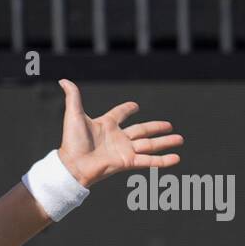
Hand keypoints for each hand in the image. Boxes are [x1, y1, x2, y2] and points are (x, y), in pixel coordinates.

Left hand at [55, 79, 182, 187]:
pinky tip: (176, 158)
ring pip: (150, 144)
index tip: (134, 106)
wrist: (72, 165)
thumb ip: (73, 96)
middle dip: (156, 127)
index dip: (127, 109)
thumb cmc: (71, 142)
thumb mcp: (73, 115)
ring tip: (180, 139)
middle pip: (142, 130)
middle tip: (169, 125)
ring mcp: (124, 151)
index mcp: (106, 125)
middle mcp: (117, 138)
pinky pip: (148, 160)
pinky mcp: (127, 162)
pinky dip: (162, 160)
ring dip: (165, 142)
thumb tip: (63, 80)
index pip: (120, 114)